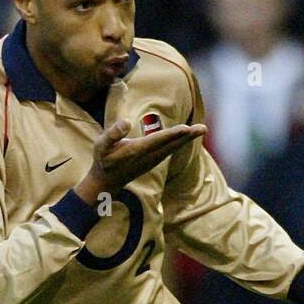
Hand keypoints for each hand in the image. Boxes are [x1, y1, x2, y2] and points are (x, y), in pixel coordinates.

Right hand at [74, 117, 205, 203]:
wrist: (106, 181)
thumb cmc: (103, 159)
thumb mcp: (101, 145)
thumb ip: (113, 133)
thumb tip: (126, 121)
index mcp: (135, 151)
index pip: (157, 141)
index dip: (171, 135)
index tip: (185, 129)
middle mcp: (147, 157)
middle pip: (170, 145)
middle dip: (187, 137)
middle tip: (203, 129)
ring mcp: (152, 160)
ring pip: (172, 148)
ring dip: (187, 139)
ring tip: (201, 129)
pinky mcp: (153, 161)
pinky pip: (170, 150)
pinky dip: (180, 142)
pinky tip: (189, 135)